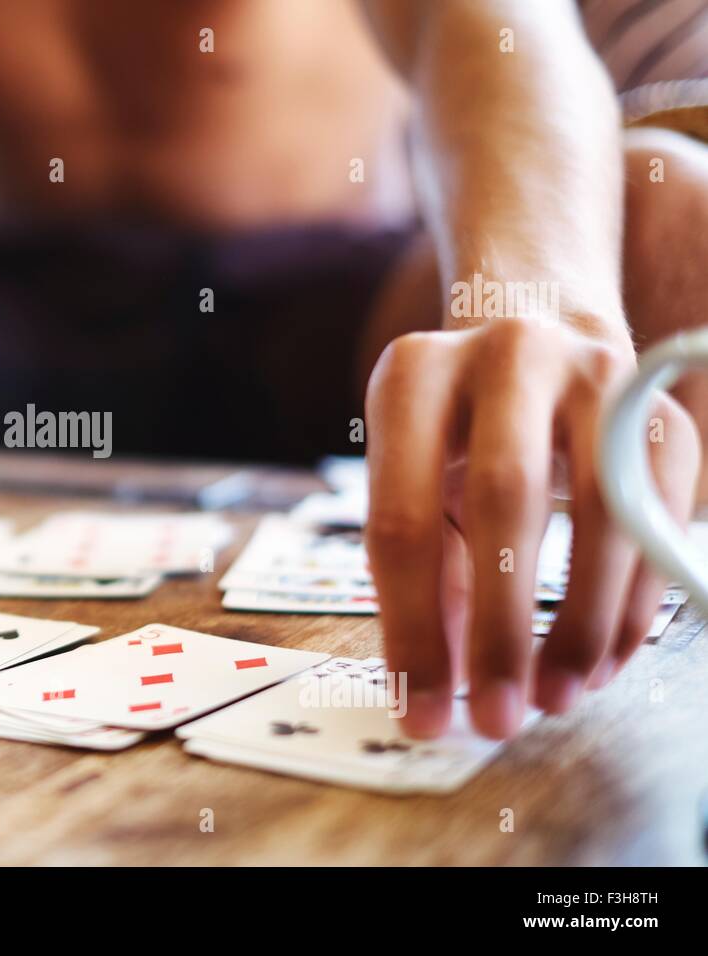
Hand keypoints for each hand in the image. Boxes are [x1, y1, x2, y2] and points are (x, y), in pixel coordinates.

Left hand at [364, 317, 699, 738]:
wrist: (536, 329)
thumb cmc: (454, 431)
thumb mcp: (413, 476)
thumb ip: (421, 566)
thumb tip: (433, 684)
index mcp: (410, 376)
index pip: (402, 517)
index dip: (412, 627)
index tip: (423, 710)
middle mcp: (504, 356)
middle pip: (504, 502)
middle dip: (503, 628)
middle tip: (496, 717)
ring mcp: (593, 374)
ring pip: (599, 511)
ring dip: (580, 625)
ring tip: (554, 698)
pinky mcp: (658, 410)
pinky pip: (655, 519)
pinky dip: (631, 603)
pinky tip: (602, 661)